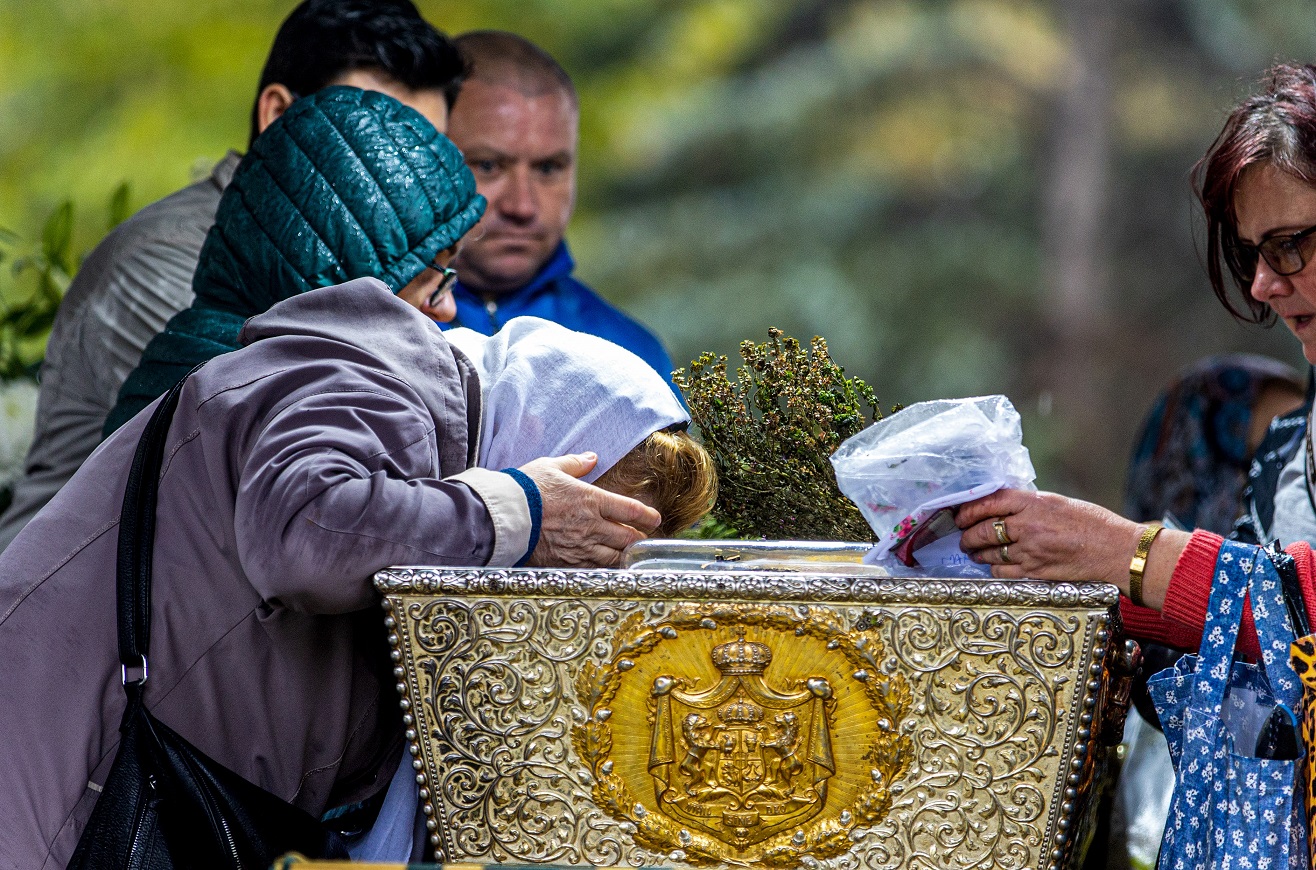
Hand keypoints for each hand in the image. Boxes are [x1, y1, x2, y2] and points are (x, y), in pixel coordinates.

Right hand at [519, 453, 661, 567]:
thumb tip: (591, 457)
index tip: (655, 519)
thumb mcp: (550, 467)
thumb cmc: (525, 489)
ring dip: (625, 556)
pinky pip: (593, 569)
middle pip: (627, 537)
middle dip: (639, 539)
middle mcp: (591, 526)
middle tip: (644, 539)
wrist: (503, 517)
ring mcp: (580, 548)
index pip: (630, 510)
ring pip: (614, 557)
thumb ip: (575, 463)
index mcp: (591, 500)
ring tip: (630, 555)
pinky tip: (607, 568)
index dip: (647, 516)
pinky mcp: (566, 563)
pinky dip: (604, 569)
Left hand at [955, 489, 1140, 586]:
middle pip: (982, 530)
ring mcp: (1030, 550)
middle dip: (967, 535)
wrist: (1117, 550)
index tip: (959, 514)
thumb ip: (1028, 505)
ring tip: (973, 552)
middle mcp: (1028, 525)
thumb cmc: (1092, 523)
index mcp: (1034, 503)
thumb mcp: (1058, 503)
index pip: (988, 502)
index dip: (968, 509)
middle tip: (963, 537)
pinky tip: (993, 566)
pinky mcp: (1036, 572)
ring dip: (977, 553)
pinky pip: (1002, 572)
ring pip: (989, 553)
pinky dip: (993, 569)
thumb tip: (1000, 508)